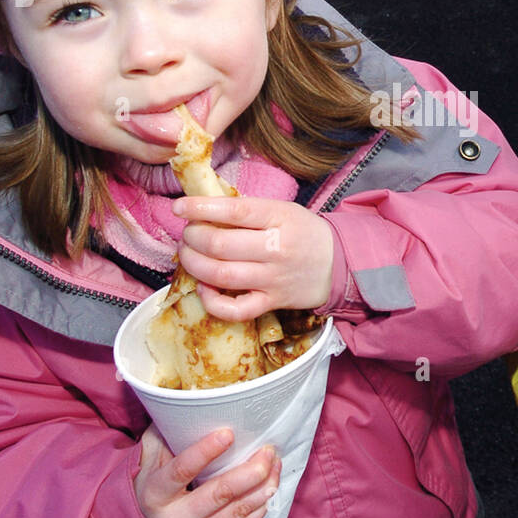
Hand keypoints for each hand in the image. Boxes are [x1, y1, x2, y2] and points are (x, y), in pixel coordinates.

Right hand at [135, 427, 280, 517]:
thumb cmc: (150, 481)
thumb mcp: (148, 456)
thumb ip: (164, 432)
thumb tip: (188, 401)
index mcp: (154, 493)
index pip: (182, 471)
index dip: (205, 452)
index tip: (228, 433)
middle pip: (218, 494)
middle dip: (250, 471)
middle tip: (268, 450)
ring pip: (236, 512)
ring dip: (262, 487)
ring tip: (275, 464)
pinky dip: (259, 508)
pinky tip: (269, 488)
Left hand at [172, 196, 334, 320]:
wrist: (338, 264)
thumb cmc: (304, 232)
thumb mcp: (283, 209)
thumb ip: (248, 210)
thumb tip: (203, 209)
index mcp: (278, 218)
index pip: (233, 210)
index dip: (200, 208)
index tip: (179, 207)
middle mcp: (275, 249)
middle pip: (220, 244)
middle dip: (192, 238)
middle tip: (187, 234)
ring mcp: (272, 279)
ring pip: (221, 275)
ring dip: (194, 264)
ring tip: (188, 255)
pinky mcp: (272, 303)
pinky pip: (236, 310)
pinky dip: (212, 302)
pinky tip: (204, 288)